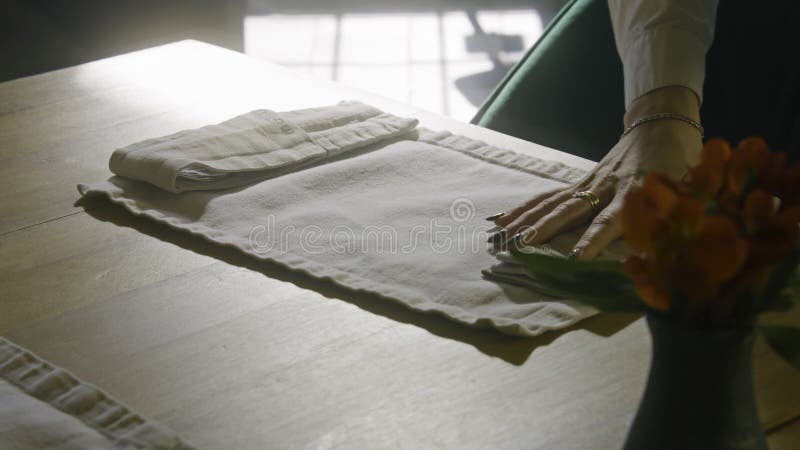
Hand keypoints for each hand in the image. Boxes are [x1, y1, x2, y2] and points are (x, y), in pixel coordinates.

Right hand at [489, 86, 703, 259]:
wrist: (661, 126)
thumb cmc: (679, 163)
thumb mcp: (687, 187)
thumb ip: (678, 212)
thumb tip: (674, 245)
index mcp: (634, 191)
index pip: (610, 219)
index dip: (594, 237)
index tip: (577, 256)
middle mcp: (606, 187)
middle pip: (571, 209)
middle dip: (547, 228)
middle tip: (524, 244)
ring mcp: (590, 184)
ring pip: (554, 202)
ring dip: (528, 220)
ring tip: (504, 237)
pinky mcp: (581, 182)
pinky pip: (549, 196)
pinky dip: (526, 208)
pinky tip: (504, 220)